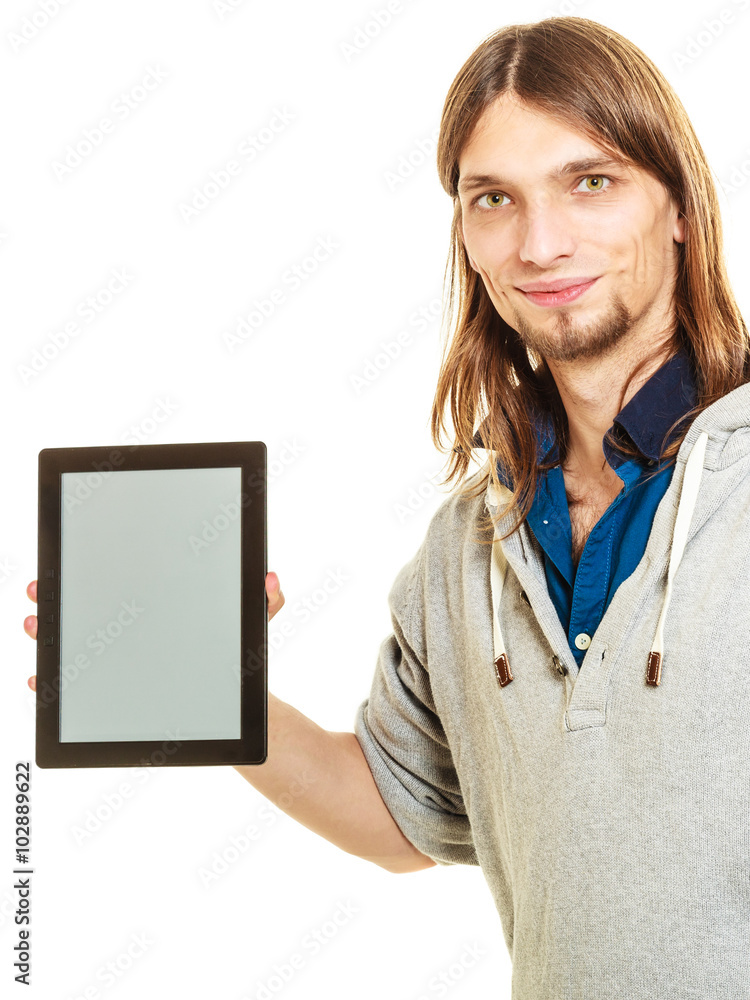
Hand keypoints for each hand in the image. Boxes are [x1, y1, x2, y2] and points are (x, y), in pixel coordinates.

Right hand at [23, 571, 285, 691]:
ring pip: (72, 647)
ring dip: (46, 636)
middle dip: (55, 599)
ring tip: (36, 627)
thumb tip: (272, 580)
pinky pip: (76, 690)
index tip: (63, 563)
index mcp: (156, 608)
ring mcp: (119, 665)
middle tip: (41, 591)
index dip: (85, 571)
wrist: (234, 708)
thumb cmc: (233, 658)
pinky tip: (38, 681)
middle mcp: (132, 633)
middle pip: (83, 612)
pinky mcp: (116, 697)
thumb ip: (264, 604)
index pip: (113, 583)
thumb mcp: (249, 627)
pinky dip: (52, 684)